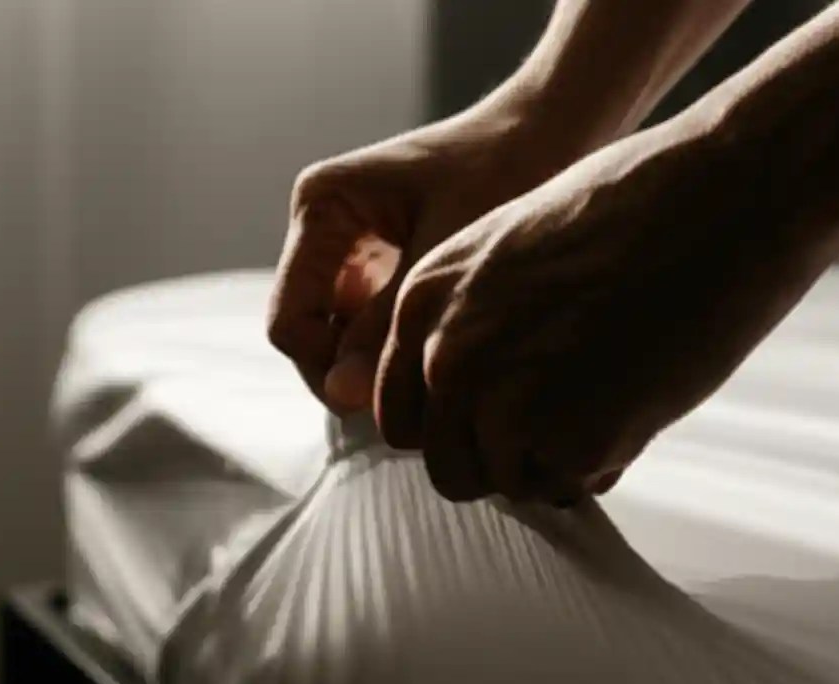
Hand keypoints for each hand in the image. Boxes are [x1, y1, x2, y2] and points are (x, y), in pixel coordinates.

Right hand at [266, 96, 574, 413]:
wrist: (549, 130)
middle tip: (416, 398)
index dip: (327, 371)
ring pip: (338, 336)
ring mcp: (348, 244)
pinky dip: (394, 347)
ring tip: (432, 375)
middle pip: (308, 334)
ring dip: (375, 363)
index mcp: (322, 206)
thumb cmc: (502, 171)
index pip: (289, 321)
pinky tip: (438, 354)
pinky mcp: (380, 259)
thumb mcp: (440, 254)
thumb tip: (340, 395)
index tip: (386, 398)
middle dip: (351, 371)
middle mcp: (323, 225)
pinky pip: (368, 323)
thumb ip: (386, 325)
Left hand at [375, 118, 826, 504]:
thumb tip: (469, 398)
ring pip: (510, 484)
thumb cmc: (636, 208)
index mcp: (424, 301)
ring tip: (609, 394)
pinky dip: (606, 462)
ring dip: (556, 459)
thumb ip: (472, 321)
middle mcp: (447, 357)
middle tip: (565, 416)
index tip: (500, 420)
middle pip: (450, 466)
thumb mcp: (511, 248)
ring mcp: (504, 402)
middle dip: (504, 457)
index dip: (456, 428)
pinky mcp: (572, 440)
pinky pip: (574, 488)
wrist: (728, 194)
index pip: (403, 419)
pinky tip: (639, 399)